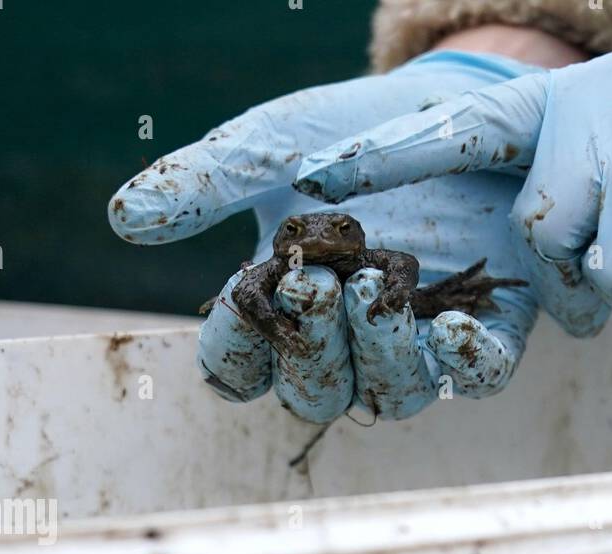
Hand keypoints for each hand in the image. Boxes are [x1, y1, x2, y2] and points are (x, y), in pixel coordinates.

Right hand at [108, 54, 538, 420]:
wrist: (446, 98)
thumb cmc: (346, 131)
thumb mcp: (272, 145)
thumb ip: (206, 183)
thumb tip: (123, 218)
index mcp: (284, 316)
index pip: (240, 370)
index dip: (234, 350)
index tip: (239, 293)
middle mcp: (348, 345)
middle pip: (313, 395)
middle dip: (311, 347)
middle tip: (315, 281)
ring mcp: (417, 344)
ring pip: (389, 398)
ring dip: (377, 353)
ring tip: (372, 284)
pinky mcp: (488, 330)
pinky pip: (478, 377)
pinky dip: (462, 362)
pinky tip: (449, 325)